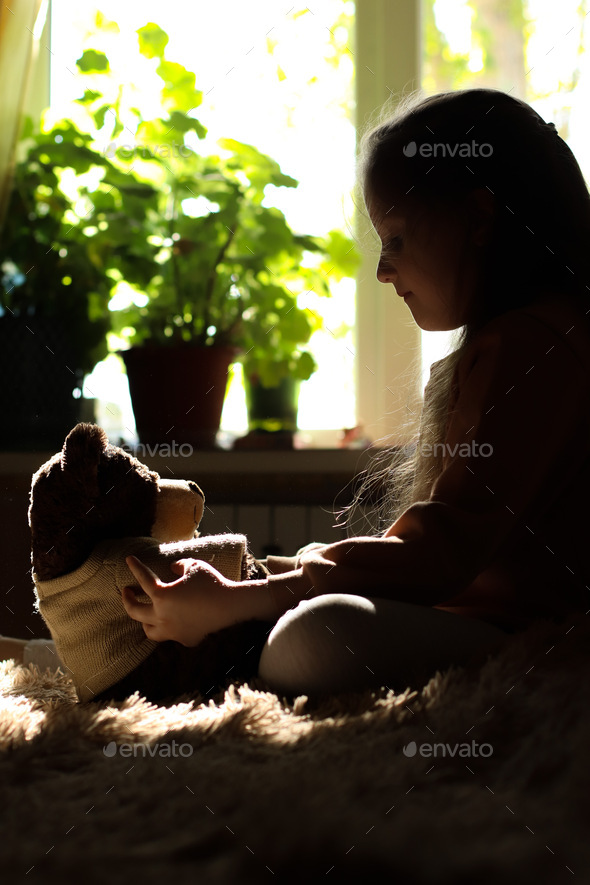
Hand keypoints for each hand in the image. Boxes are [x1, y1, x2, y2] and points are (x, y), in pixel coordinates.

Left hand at [121, 555, 235, 646]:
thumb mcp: (194, 566)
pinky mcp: (185, 639)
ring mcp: (173, 631)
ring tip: (147, 614)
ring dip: (144, 621)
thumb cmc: (211, 583)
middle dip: (127, 600)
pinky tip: (174, 621)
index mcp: (162, 596)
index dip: (135, 567)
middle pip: (134, 611)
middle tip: (126, 591)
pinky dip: (169, 627)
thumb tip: (172, 569)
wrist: (231, 606)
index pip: (143, 579)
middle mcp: (162, 616)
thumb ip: (178, 566)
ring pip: (149, 630)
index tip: (129, 560)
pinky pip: (172, 635)